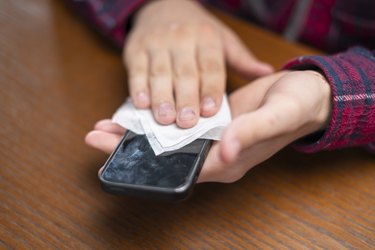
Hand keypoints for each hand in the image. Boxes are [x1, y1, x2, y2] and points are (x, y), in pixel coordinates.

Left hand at [85, 70, 330, 182]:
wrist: (306, 95)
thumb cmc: (297, 106)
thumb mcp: (277, 116)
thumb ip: (251, 133)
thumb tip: (223, 150)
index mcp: (230, 162)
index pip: (181, 168)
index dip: (147, 162)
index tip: (115, 153)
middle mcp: (217, 155)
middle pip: (168, 157)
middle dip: (132, 148)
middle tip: (97, 135)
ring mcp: (213, 140)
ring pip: (170, 141)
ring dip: (139, 133)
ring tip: (108, 124)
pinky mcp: (212, 124)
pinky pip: (179, 126)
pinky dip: (158, 121)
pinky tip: (139, 113)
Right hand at [125, 0, 272, 127]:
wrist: (164, 5)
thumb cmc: (198, 29)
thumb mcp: (223, 39)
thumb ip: (242, 60)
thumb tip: (268, 72)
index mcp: (207, 38)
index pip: (211, 66)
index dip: (211, 88)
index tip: (211, 111)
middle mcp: (182, 39)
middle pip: (185, 73)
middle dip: (186, 98)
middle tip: (187, 122)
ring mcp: (157, 44)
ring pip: (159, 73)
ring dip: (161, 97)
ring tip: (165, 119)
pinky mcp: (135, 50)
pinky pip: (136, 71)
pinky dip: (138, 88)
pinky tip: (141, 105)